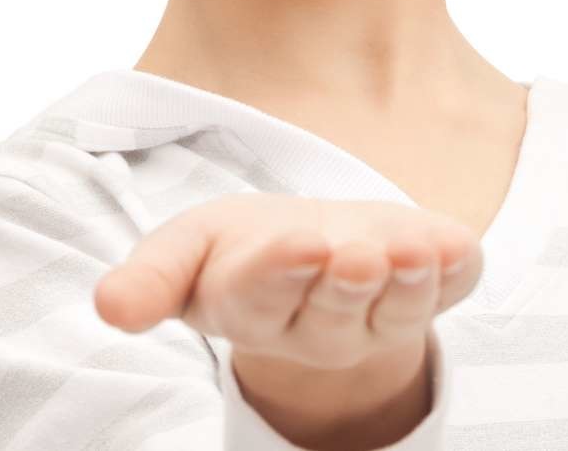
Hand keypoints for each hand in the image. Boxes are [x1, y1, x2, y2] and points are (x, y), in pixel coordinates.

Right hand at [93, 192, 480, 370]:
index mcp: (250, 307)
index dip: (280, 273)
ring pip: (394, 311)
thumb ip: (152, 277)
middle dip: (346, 282)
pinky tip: (459, 246)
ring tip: (413, 250)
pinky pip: (448, 291)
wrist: (314, 249)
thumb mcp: (190, 248)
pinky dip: (456, 270)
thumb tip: (108, 307)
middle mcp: (316, 324)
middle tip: (357, 254)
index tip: (300, 243)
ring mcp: (377, 316)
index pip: (261, 296)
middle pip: (332, 310)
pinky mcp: (429, 295)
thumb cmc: (243, 247)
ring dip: (407, 281)